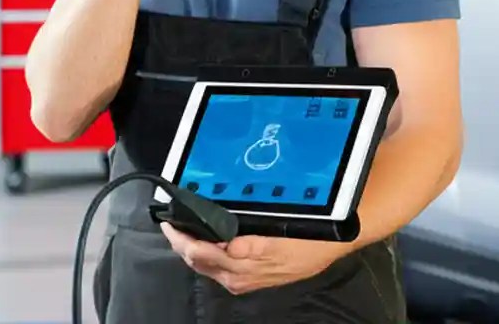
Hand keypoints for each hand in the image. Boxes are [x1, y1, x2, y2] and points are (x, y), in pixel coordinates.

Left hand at [160, 223, 351, 295]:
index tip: (167, 219)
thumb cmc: (305, 238)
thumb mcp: (276, 238)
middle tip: (168, 221)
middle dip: (179, 242)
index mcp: (240, 267)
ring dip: (189, 246)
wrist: (330, 244)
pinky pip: (215, 266)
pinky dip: (203, 252)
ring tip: (180, 226)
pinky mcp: (246, 277)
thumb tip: (223, 244)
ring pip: (203, 264)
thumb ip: (247, 245)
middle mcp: (235, 277)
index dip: (180, 236)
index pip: (197, 253)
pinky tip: (201, 237)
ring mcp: (240, 279)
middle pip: (195, 260)